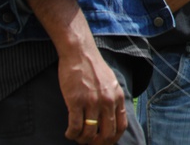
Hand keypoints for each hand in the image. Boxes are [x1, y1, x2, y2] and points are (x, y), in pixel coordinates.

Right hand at [17, 0, 126, 144]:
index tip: (103, 142)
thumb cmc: (94, 68)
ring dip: (82, 140)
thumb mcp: (111, 83)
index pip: (121, 126)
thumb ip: (113, 99)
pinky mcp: (75, 101)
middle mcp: (107, 101)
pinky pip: (75, 127)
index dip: (112, 139)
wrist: (80, 53)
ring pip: (89, 134)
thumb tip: (112, 118)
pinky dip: (71, 134)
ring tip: (77, 137)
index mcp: (117, 97)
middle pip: (106, 134)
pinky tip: (69, 133)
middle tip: (89, 143)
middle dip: (97, 144)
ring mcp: (92, 102)